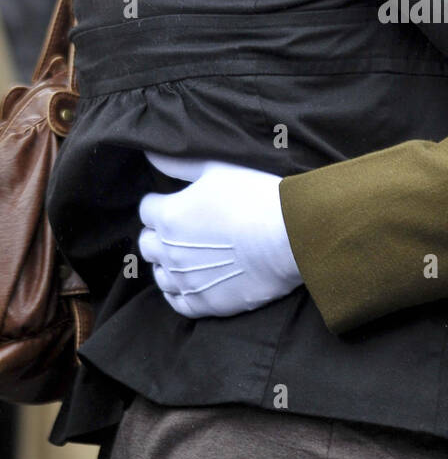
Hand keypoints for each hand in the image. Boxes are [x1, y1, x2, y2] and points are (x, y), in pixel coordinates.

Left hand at [138, 152, 302, 317]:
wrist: (290, 237)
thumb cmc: (256, 197)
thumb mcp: (218, 168)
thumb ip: (180, 164)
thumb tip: (150, 155)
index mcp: (168, 215)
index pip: (147, 209)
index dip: (162, 203)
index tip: (181, 202)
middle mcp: (169, 251)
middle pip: (148, 243)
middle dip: (160, 234)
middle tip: (186, 228)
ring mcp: (185, 280)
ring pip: (160, 274)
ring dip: (169, 264)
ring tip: (192, 255)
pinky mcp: (204, 303)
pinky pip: (177, 301)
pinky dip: (181, 291)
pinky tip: (195, 280)